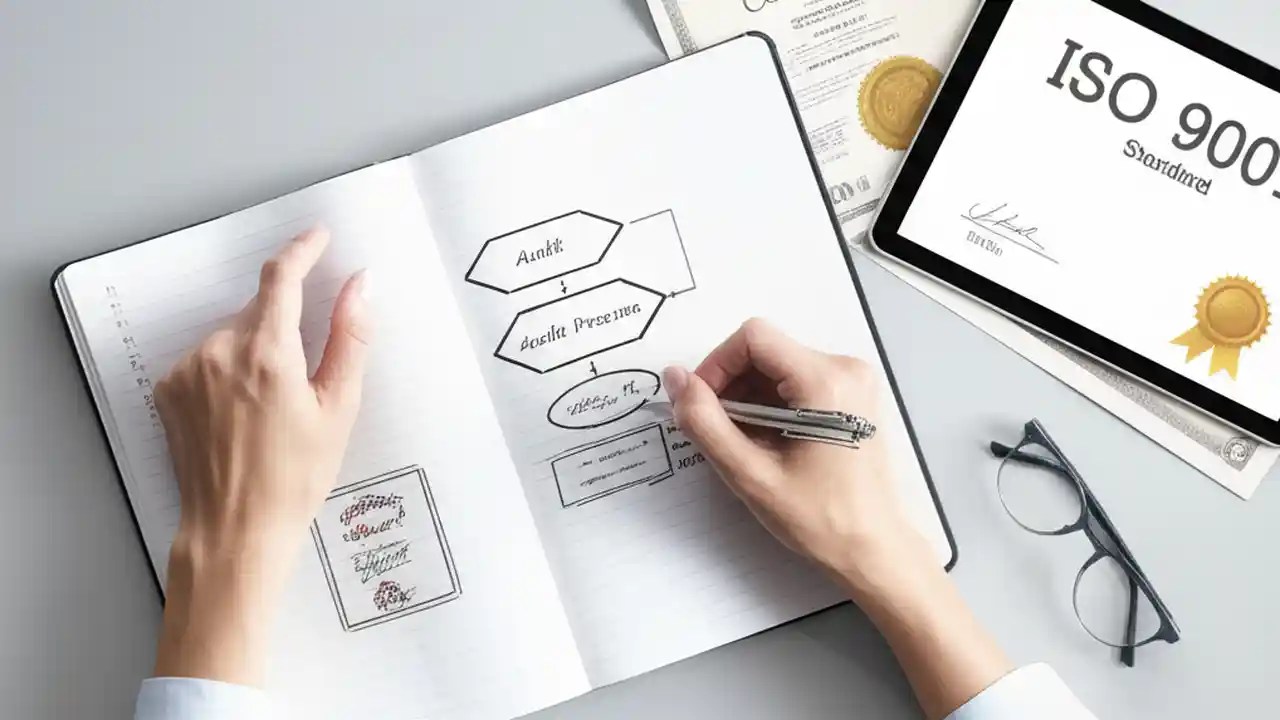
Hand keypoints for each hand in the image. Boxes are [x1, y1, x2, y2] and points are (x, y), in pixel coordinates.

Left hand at [152, 226, 370, 684]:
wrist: (234, 530)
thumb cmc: (294, 478)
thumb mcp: (338, 408)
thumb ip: (350, 338)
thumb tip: (360, 286)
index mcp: (267, 354)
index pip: (283, 277)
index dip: (303, 249)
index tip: (319, 238)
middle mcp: (219, 351)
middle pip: (259, 310)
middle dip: (285, 324)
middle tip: (306, 374)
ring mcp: (188, 370)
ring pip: (232, 334)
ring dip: (256, 348)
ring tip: (273, 405)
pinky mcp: (169, 389)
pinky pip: (206, 358)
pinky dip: (228, 369)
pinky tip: (243, 412)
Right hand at [664, 318, 930, 599]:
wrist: (875, 549)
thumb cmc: (819, 519)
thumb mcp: (751, 475)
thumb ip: (706, 422)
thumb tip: (674, 378)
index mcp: (827, 380)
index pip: (753, 338)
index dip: (716, 365)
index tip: (703, 407)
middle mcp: (846, 367)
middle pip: (765, 351)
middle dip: (732, 386)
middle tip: (723, 435)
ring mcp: (854, 380)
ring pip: (778, 366)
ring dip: (750, 398)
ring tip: (748, 445)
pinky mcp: (854, 395)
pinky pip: (798, 381)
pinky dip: (773, 404)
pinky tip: (771, 443)